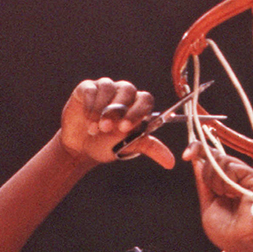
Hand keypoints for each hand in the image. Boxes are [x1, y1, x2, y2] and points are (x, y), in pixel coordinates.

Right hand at [60, 79, 174, 168]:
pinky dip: (89, 106)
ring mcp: (106, 88)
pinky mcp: (87, 88)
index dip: (137, 111)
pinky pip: (91, 90)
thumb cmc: (108, 144)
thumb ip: (151, 148)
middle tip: (107, 128)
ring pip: (108, 88)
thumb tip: (170, 163)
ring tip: (95, 129)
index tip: (125, 128)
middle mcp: (124, 93)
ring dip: (101, 110)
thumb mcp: (130, 146)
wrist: (82, 148)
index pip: (145, 99)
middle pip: (127, 90)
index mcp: (138, 105)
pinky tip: (88, 120)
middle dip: (117, 111)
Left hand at [184, 142, 252, 251]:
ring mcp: (248, 177)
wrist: (244, 246)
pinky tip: (233, 194)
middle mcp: (238, 177)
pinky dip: (228, 181)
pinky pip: (234, 167)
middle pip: (215, 156)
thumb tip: (196, 161)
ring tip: (226, 197)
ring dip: (217, 180)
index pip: (211, 158)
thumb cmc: (229, 234)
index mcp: (226, 183)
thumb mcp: (207, 205)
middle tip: (216, 192)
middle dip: (208, 173)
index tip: (186, 154)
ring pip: (223, 160)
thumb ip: (203, 183)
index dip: (198, 150)